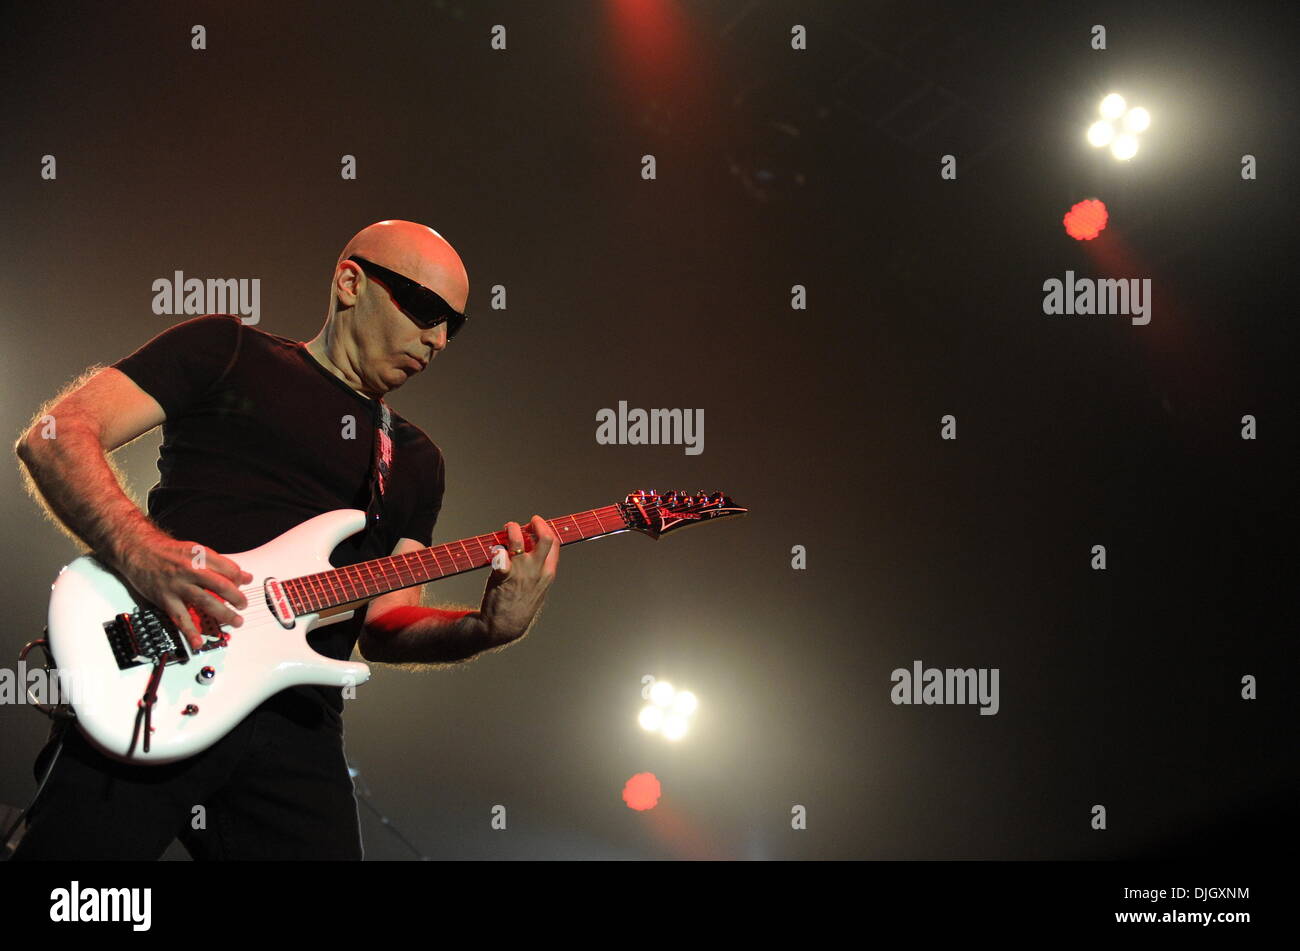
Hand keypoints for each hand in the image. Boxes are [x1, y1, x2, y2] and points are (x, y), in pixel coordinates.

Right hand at [111, 529, 252, 649]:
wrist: (138, 551)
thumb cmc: (168, 552)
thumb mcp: (196, 551)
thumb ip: (220, 564)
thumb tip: (244, 577)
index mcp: (200, 555)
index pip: (228, 569)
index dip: (239, 579)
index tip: (243, 585)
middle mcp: (190, 569)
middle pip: (220, 585)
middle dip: (236, 597)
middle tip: (243, 605)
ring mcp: (177, 585)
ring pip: (205, 601)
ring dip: (223, 614)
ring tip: (236, 621)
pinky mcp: (165, 599)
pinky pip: (180, 617)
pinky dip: (189, 631)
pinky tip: (198, 641)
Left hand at [479, 515, 559, 642]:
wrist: (505, 625)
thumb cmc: (520, 605)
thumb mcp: (538, 588)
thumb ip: (538, 568)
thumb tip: (532, 547)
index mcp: (548, 573)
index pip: (554, 543)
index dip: (546, 529)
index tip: (537, 525)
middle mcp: (537, 570)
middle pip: (545, 537)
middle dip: (536, 524)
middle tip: (527, 522)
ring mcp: (521, 572)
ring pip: (519, 540)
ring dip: (512, 529)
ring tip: (507, 529)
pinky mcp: (503, 576)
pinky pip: (500, 557)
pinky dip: (497, 550)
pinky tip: (495, 550)